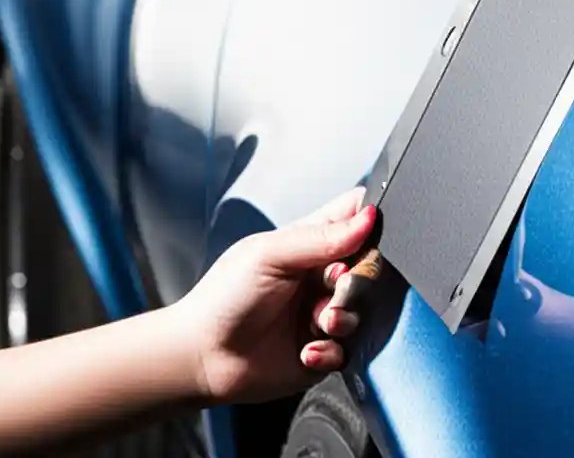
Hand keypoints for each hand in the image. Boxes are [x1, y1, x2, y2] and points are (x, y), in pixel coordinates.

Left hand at [170, 188, 374, 404]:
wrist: (201, 358)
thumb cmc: (224, 297)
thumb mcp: (270, 255)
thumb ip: (321, 237)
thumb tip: (371, 217)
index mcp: (312, 242)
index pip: (357, 216)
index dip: (371, 221)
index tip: (369, 235)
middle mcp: (323, 276)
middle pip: (369, 266)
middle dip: (357, 280)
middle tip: (335, 285)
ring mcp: (325, 312)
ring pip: (363, 310)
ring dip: (343, 318)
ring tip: (318, 323)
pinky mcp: (325, 350)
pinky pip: (349, 349)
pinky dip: (330, 351)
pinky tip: (305, 351)